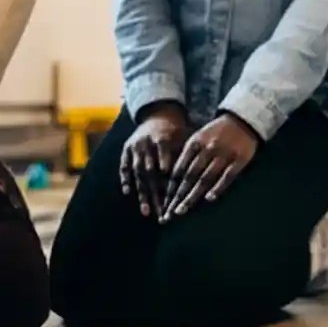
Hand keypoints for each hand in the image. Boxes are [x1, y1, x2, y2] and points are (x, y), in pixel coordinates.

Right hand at [120, 102, 188, 218]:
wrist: (157, 115)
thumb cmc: (178, 130)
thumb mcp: (185, 134)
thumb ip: (190, 151)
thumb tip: (203, 172)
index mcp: (162, 135)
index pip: (163, 147)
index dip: (164, 158)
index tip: (167, 173)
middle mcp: (146, 142)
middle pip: (149, 168)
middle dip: (155, 191)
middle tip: (162, 210)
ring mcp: (134, 148)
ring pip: (137, 172)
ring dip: (142, 192)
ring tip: (147, 211)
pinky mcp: (126, 151)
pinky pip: (124, 167)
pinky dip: (125, 179)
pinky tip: (128, 193)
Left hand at [163, 113, 258, 220]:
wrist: (243, 119)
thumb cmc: (217, 132)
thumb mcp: (198, 138)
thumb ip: (187, 156)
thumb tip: (172, 179)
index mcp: (195, 143)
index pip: (179, 169)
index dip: (170, 187)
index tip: (164, 202)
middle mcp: (208, 148)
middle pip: (190, 176)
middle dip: (178, 196)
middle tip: (170, 212)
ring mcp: (225, 154)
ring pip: (206, 178)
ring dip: (193, 196)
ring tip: (183, 210)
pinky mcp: (240, 159)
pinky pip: (227, 177)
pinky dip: (218, 188)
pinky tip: (209, 199)